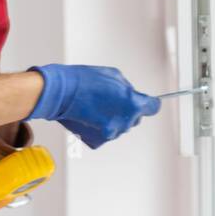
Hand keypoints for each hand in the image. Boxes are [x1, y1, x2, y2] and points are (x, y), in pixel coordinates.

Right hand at [24, 63, 160, 148]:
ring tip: (97, 106)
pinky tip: (91, 116)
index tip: (147, 103)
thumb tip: (133, 96)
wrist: (61, 93)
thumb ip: (129, 89)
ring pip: (120, 127)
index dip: (150, 104)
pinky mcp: (98, 140)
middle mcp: (125, 122)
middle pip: (135, 118)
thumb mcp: (114, 75)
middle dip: (128, 110)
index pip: (153, 108)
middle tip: (112, 100)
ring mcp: (112, 133)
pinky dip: (101, 127)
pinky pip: (106, 133)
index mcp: (132, 104)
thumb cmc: (85, 81)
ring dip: (114, 119)